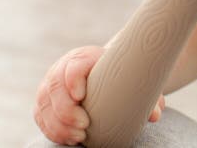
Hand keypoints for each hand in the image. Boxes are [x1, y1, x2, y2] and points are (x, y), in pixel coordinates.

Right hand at [33, 46, 165, 144]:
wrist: (105, 73)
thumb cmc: (123, 76)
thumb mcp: (134, 80)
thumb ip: (148, 95)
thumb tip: (155, 115)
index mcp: (86, 57)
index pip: (74, 64)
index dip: (73, 79)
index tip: (81, 97)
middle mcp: (63, 68)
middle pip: (55, 86)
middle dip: (66, 109)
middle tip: (84, 125)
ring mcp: (50, 85)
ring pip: (45, 104)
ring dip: (59, 124)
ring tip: (80, 136)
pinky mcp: (45, 103)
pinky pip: (41, 117)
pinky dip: (53, 131)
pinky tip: (70, 138)